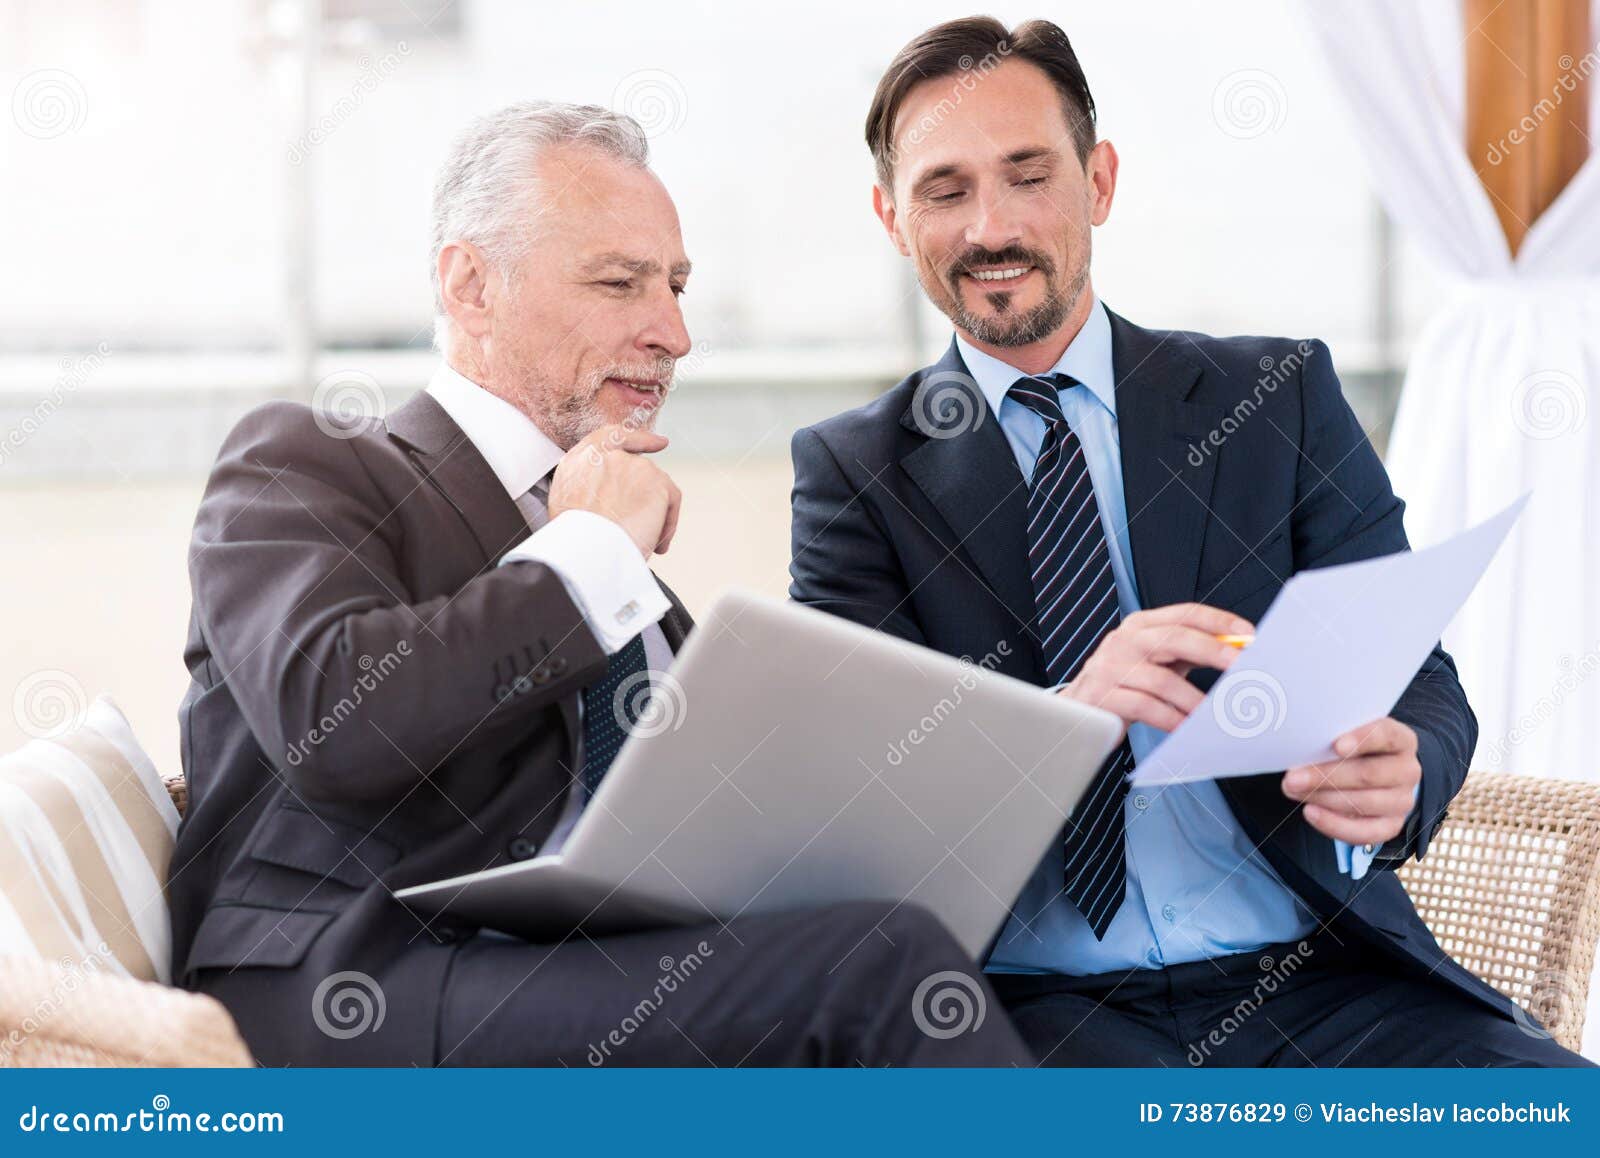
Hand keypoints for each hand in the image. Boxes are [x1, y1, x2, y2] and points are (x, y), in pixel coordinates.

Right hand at [547, 425, 681, 557]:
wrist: (586, 549)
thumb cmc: (574, 540)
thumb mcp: (566, 505)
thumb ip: (588, 490)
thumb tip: (608, 502)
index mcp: (579, 459)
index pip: (612, 437)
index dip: (638, 439)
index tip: (658, 442)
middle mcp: (606, 455)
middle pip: (638, 469)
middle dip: (644, 497)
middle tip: (638, 528)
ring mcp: (633, 464)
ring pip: (656, 489)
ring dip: (652, 516)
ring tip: (640, 543)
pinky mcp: (656, 480)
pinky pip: (671, 500)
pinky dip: (667, 523)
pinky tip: (656, 544)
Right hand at [1056, 603, 1252, 732]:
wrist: (1078, 710)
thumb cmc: (1125, 684)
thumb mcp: (1155, 660)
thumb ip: (1188, 652)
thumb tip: (1235, 650)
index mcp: (1140, 625)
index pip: (1184, 614)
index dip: (1218, 621)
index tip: (1249, 634)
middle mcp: (1124, 641)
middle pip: (1173, 638)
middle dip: (1212, 651)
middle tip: (1240, 667)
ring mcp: (1110, 668)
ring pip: (1162, 680)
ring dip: (1194, 700)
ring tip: (1214, 715)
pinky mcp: (1103, 696)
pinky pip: (1145, 708)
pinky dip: (1171, 719)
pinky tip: (1185, 728)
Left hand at [1281, 717, 1419, 844]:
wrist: (1376, 774)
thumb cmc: (1355, 751)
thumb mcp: (1349, 736)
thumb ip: (1333, 737)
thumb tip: (1301, 745)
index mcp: (1401, 740)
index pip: (1386, 735)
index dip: (1362, 740)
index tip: (1336, 745)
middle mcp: (1407, 770)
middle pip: (1368, 774)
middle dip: (1326, 776)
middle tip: (1292, 777)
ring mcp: (1403, 800)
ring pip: (1363, 803)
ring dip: (1323, 798)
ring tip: (1293, 791)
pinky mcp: (1392, 825)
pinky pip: (1365, 832)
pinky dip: (1334, 824)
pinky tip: (1310, 812)